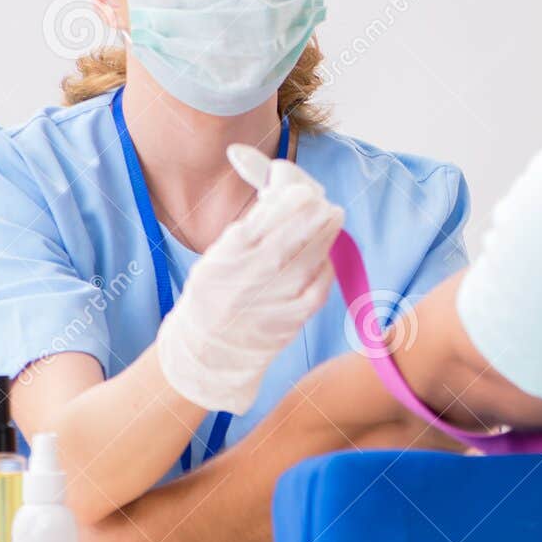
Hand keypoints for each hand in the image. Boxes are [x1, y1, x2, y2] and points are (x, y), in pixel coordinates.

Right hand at [156, 150, 343, 414]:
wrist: (208, 351)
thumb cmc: (214, 295)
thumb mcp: (218, 256)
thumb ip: (250, 228)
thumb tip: (283, 193)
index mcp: (230, 253)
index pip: (268, 215)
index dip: (291, 197)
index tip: (302, 189)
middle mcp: (255, 273)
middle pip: (296, 231)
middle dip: (315, 210)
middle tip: (323, 202)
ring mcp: (278, 295)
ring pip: (314, 253)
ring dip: (328, 231)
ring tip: (333, 216)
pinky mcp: (295, 316)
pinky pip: (321, 283)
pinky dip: (326, 265)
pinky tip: (326, 255)